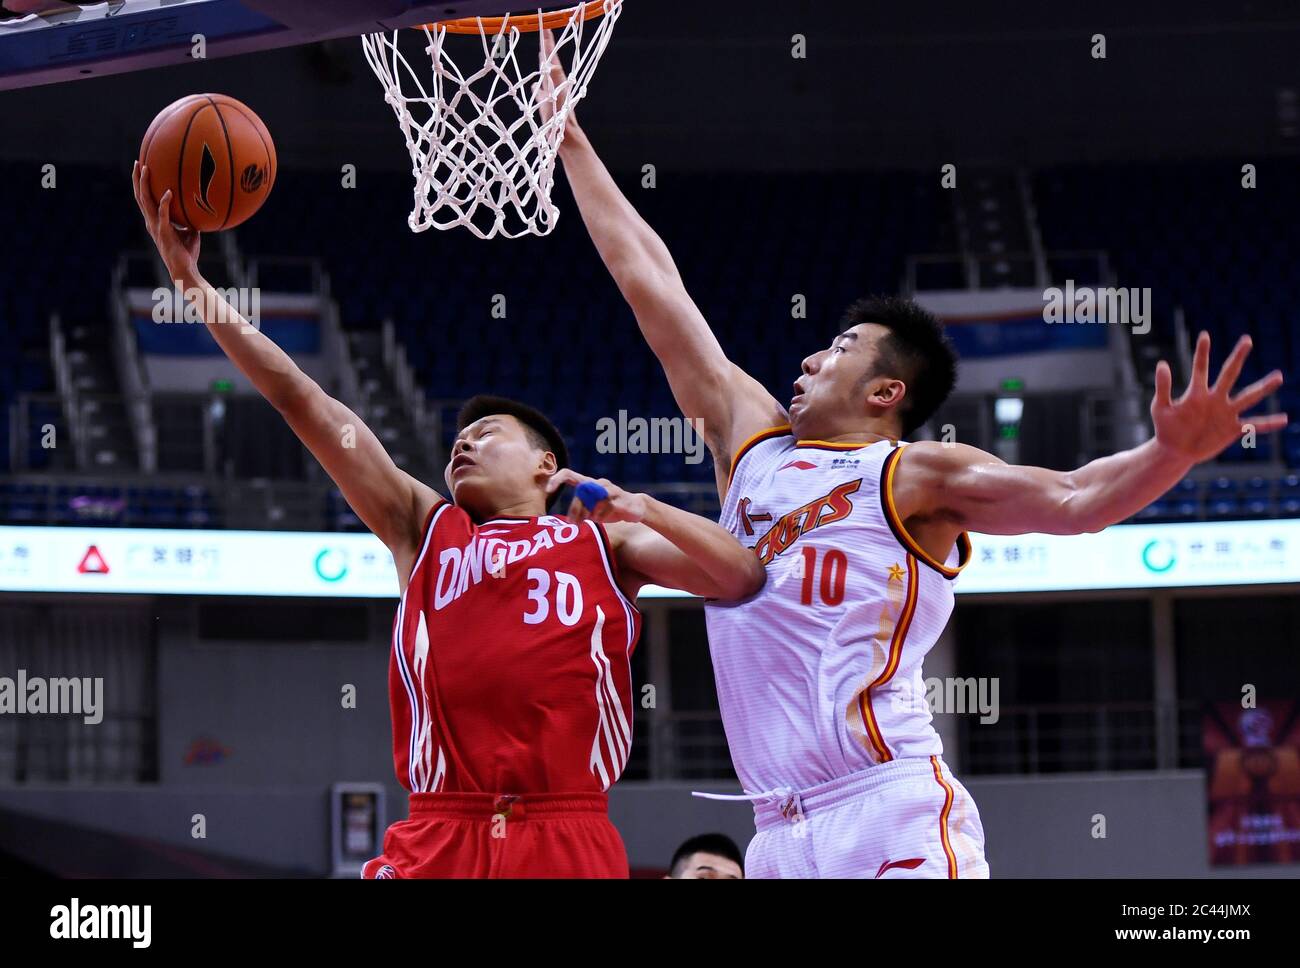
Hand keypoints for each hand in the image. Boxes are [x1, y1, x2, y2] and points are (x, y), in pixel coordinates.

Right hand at [132, 161, 200, 278]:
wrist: (185, 270)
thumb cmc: (188, 253)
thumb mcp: (191, 232)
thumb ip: (190, 219)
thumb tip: (200, 207)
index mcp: (154, 221)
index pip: (144, 199)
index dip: (140, 184)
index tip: (142, 168)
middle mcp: (151, 222)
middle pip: (139, 196)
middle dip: (137, 178)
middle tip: (137, 161)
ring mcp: (155, 227)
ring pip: (145, 201)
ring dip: (144, 184)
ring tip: (145, 168)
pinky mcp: (163, 233)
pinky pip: (162, 214)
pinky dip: (164, 202)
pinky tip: (169, 191)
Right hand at [536, 28, 582, 137]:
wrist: (566, 138)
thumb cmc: (561, 118)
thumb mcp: (557, 95)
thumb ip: (555, 79)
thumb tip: (553, 64)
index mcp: (559, 80)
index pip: (552, 56)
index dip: (548, 43)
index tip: (546, 29)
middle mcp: (556, 85)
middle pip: (550, 63)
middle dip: (546, 50)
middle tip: (544, 36)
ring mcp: (551, 96)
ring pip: (545, 77)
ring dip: (542, 67)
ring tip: (540, 57)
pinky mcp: (547, 107)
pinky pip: (539, 93)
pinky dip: (536, 88)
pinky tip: (532, 88)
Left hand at [546, 468, 648, 523]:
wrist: (636, 508)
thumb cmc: (609, 509)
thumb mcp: (593, 510)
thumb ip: (581, 510)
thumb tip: (567, 522)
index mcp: (589, 484)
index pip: (569, 474)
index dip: (557, 479)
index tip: (548, 489)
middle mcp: (598, 483)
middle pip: (580, 491)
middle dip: (575, 509)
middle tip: (574, 524)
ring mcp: (610, 489)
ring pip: (593, 498)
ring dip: (588, 512)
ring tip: (589, 521)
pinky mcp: (620, 498)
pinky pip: (606, 506)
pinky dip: (601, 516)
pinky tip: (601, 520)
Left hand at [1151, 331, 1286, 463]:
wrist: (1175, 450)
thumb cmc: (1166, 428)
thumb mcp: (1160, 408)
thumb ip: (1163, 387)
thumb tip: (1162, 363)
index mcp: (1196, 393)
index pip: (1200, 369)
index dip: (1202, 353)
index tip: (1205, 334)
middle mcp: (1214, 399)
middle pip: (1229, 375)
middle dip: (1237, 358)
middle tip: (1246, 339)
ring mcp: (1225, 413)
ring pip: (1248, 398)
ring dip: (1263, 388)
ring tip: (1279, 376)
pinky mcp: (1232, 430)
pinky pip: (1253, 425)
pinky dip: (1268, 423)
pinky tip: (1284, 419)